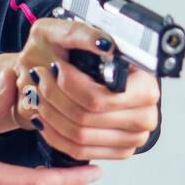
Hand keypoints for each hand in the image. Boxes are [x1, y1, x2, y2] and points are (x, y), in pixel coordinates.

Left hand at [10, 17, 160, 160]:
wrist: (79, 76)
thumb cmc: (77, 54)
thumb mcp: (72, 32)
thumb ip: (86, 34)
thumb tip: (105, 45)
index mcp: (146, 85)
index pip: (101, 97)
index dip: (70, 85)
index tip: (54, 68)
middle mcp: (145, 115)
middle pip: (87, 117)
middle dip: (55, 97)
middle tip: (39, 79)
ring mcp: (133, 138)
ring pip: (80, 136)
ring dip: (50, 114)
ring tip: (39, 95)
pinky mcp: (117, 152)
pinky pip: (79, 151)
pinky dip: (54, 134)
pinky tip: (44, 116)